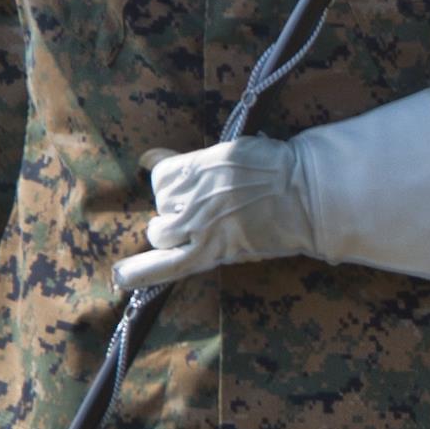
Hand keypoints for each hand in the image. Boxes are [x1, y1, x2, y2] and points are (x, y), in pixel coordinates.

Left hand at [115, 89, 429, 295]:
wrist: (310, 196)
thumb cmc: (279, 169)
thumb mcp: (232, 151)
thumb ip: (191, 161)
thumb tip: (147, 158)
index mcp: (200, 164)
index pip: (161, 177)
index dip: (173, 185)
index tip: (190, 188)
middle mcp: (195, 194)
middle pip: (161, 206)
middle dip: (175, 210)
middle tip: (208, 210)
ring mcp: (202, 223)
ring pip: (161, 232)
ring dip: (172, 233)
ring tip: (197, 231)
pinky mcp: (214, 249)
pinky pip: (169, 264)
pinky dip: (141, 272)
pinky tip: (119, 277)